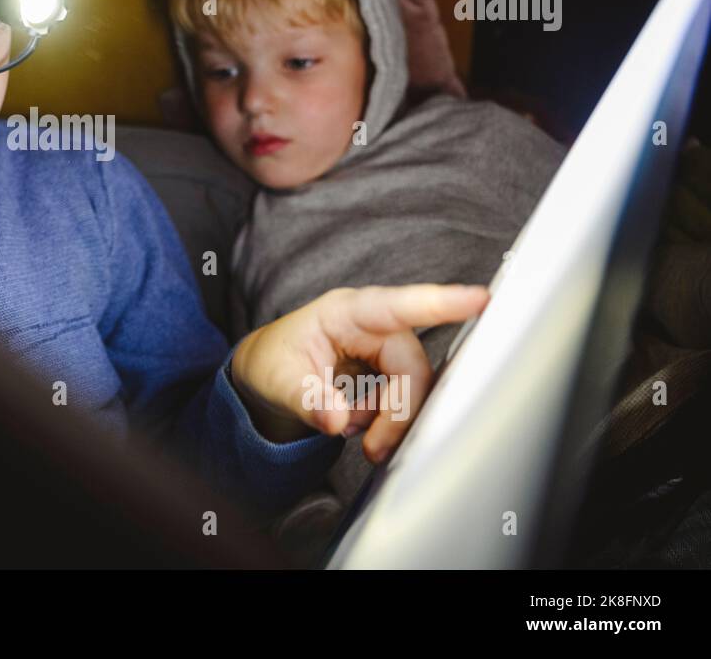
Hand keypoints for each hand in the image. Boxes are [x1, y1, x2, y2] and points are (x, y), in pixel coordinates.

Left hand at [230, 284, 489, 461]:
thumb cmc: (272, 362)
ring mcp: (384, 346)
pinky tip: (359, 421)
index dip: (439, 303)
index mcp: (344, 312)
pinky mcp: (391, 368)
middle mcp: (372, 325)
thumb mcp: (276, 381)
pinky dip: (387, 420)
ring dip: (392, 419)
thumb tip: (337, 419)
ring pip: (415, 387)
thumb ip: (306, 399)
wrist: (268, 373)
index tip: (479, 298)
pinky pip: (407, 399)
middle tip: (374, 449)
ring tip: (356, 432)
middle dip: (399, 413)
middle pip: (412, 367)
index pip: (396, 306)